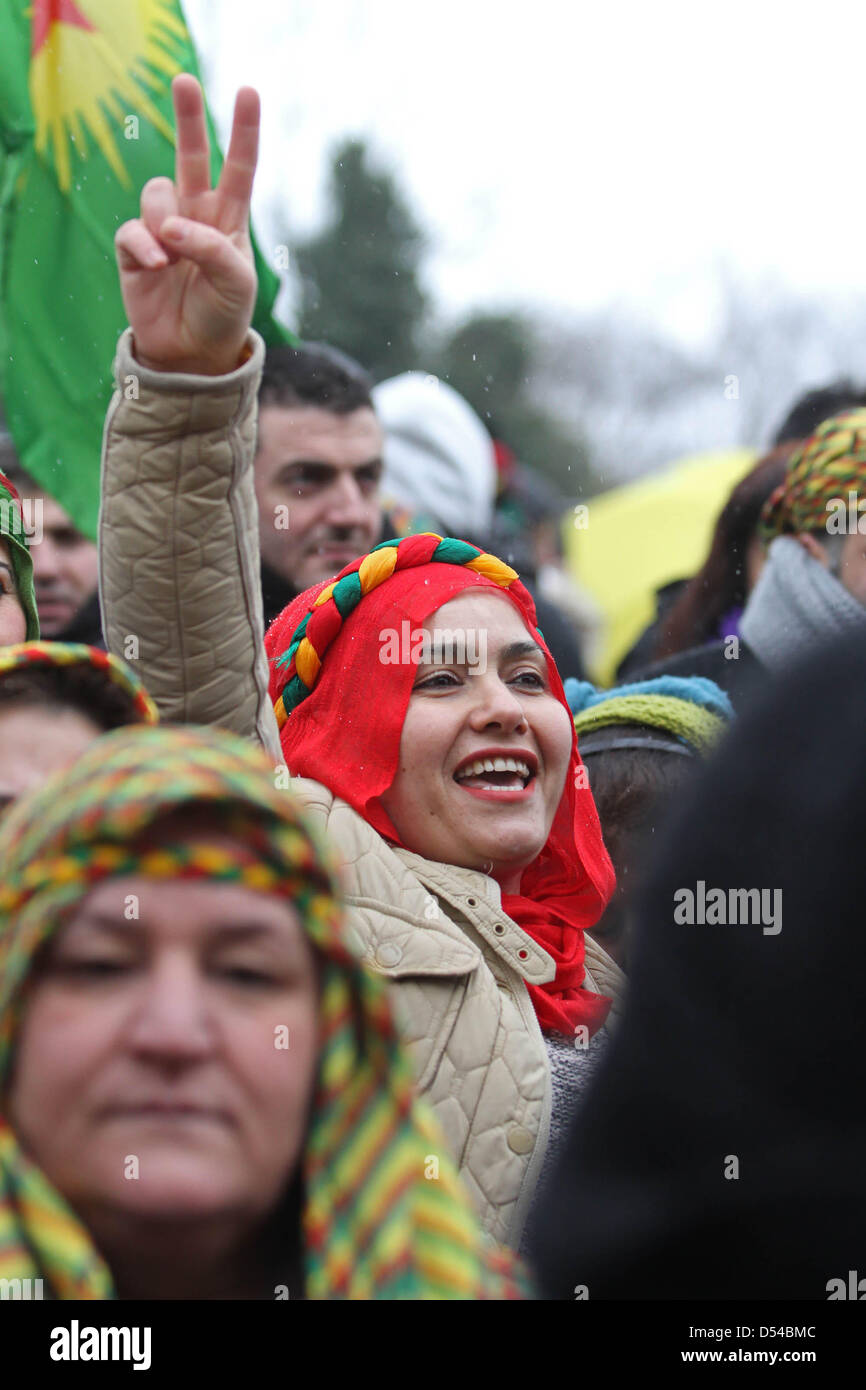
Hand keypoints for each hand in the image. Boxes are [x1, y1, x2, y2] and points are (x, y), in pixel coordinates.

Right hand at [115, 74, 258, 374]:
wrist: (192, 352)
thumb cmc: (223, 314)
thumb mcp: (236, 283)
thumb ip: (212, 247)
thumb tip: (172, 224)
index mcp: (229, 218)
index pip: (239, 168)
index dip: (243, 131)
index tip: (249, 91)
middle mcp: (196, 215)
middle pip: (192, 156)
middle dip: (187, 118)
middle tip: (184, 81)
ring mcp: (163, 228)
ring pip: (157, 193)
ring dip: (166, 220)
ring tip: (175, 258)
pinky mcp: (135, 247)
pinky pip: (133, 229)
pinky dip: (146, 245)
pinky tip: (159, 267)